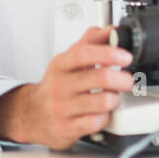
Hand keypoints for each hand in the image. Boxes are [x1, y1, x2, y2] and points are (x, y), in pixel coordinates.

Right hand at [0, 26, 133, 149]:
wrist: (31, 115)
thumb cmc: (56, 86)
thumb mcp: (68, 60)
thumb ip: (90, 42)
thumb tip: (112, 29)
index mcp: (61, 65)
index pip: (84, 53)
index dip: (108, 53)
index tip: (125, 56)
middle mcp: (60, 86)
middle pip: (101, 78)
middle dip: (122, 79)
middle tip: (127, 80)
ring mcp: (62, 108)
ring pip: (103, 101)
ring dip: (116, 99)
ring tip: (114, 97)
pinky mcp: (67, 128)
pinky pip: (97, 122)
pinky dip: (106, 117)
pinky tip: (102, 113)